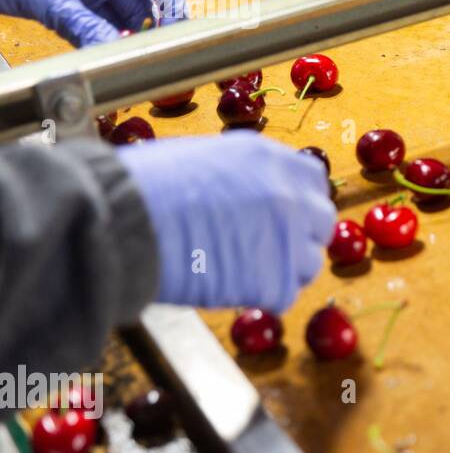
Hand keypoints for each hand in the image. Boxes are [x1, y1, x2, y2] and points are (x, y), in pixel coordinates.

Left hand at [0, 0, 187, 47]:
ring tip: (127, 65)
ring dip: (125, 42)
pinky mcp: (69, 9)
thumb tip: (114, 51)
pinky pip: (95, 31)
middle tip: (151, 61)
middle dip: (152, 33)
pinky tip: (102, 61)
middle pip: (146, 7)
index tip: (178, 38)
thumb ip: (82, 24)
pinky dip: (101, 46)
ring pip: (122, 23)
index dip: (177, 9)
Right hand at [117, 133, 336, 312]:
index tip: (283, 215)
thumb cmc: (145, 186)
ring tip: (241, 270)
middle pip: (320, 222)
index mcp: (273, 159)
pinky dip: (261, 296)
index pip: (313, 182)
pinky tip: (230, 287)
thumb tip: (244, 192)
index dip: (298, 201)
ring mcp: (288, 238)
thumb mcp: (203, 157)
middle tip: (264, 248)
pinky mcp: (276, 280)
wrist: (125, 218)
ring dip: (282, 269)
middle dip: (298, 236)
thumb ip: (240, 176)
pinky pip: (283, 294)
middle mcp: (291, 196)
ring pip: (308, 262)